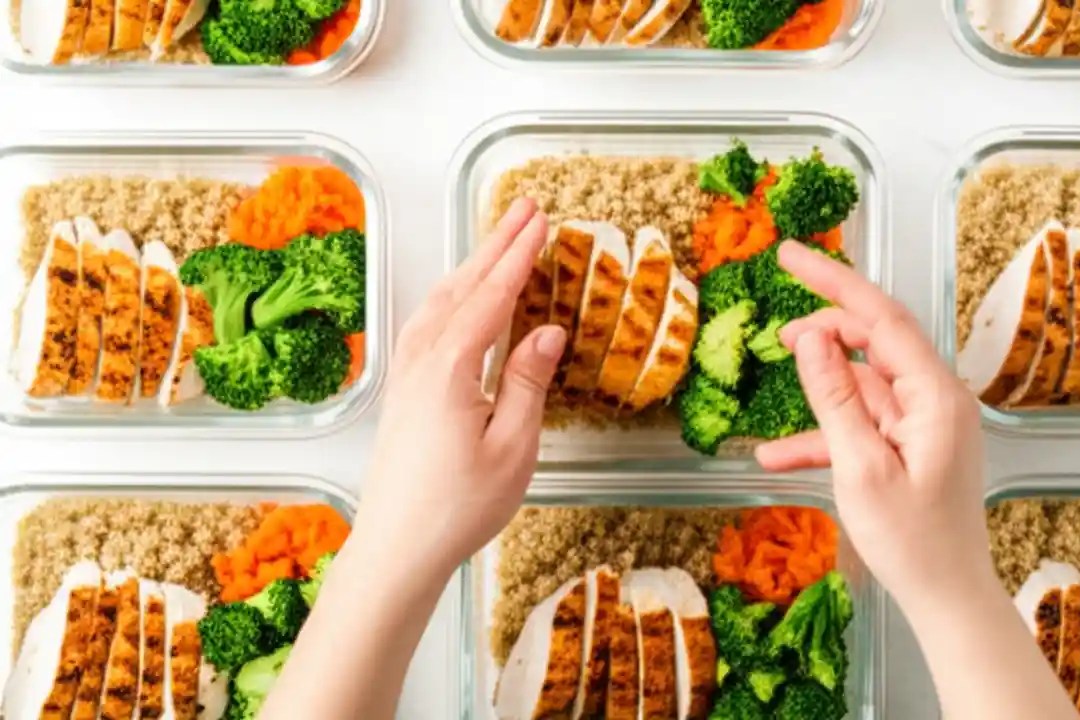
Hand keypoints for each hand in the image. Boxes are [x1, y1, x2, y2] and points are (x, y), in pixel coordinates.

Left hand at [352, 198, 565, 586]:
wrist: (397, 548)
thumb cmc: (458, 506)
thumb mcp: (512, 447)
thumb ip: (527, 382)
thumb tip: (547, 332)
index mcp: (450, 368)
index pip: (492, 297)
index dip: (518, 256)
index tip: (539, 221)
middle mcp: (421, 361)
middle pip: (462, 288)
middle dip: (494, 246)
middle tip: (523, 210)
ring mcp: (406, 375)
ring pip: (440, 303)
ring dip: (472, 268)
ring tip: (498, 243)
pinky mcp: (402, 393)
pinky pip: (427, 324)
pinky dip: (451, 297)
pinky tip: (458, 301)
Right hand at [755, 241, 991, 611]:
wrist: (948, 599)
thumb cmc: (912, 542)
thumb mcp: (860, 466)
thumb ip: (834, 396)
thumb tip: (811, 335)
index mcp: (934, 394)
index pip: (879, 316)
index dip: (832, 280)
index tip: (789, 255)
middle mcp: (935, 397)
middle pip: (873, 341)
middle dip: (822, 332)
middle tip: (775, 333)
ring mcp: (925, 422)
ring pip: (862, 385)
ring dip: (817, 391)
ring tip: (772, 382)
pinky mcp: (913, 445)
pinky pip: (864, 423)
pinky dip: (825, 433)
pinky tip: (778, 456)